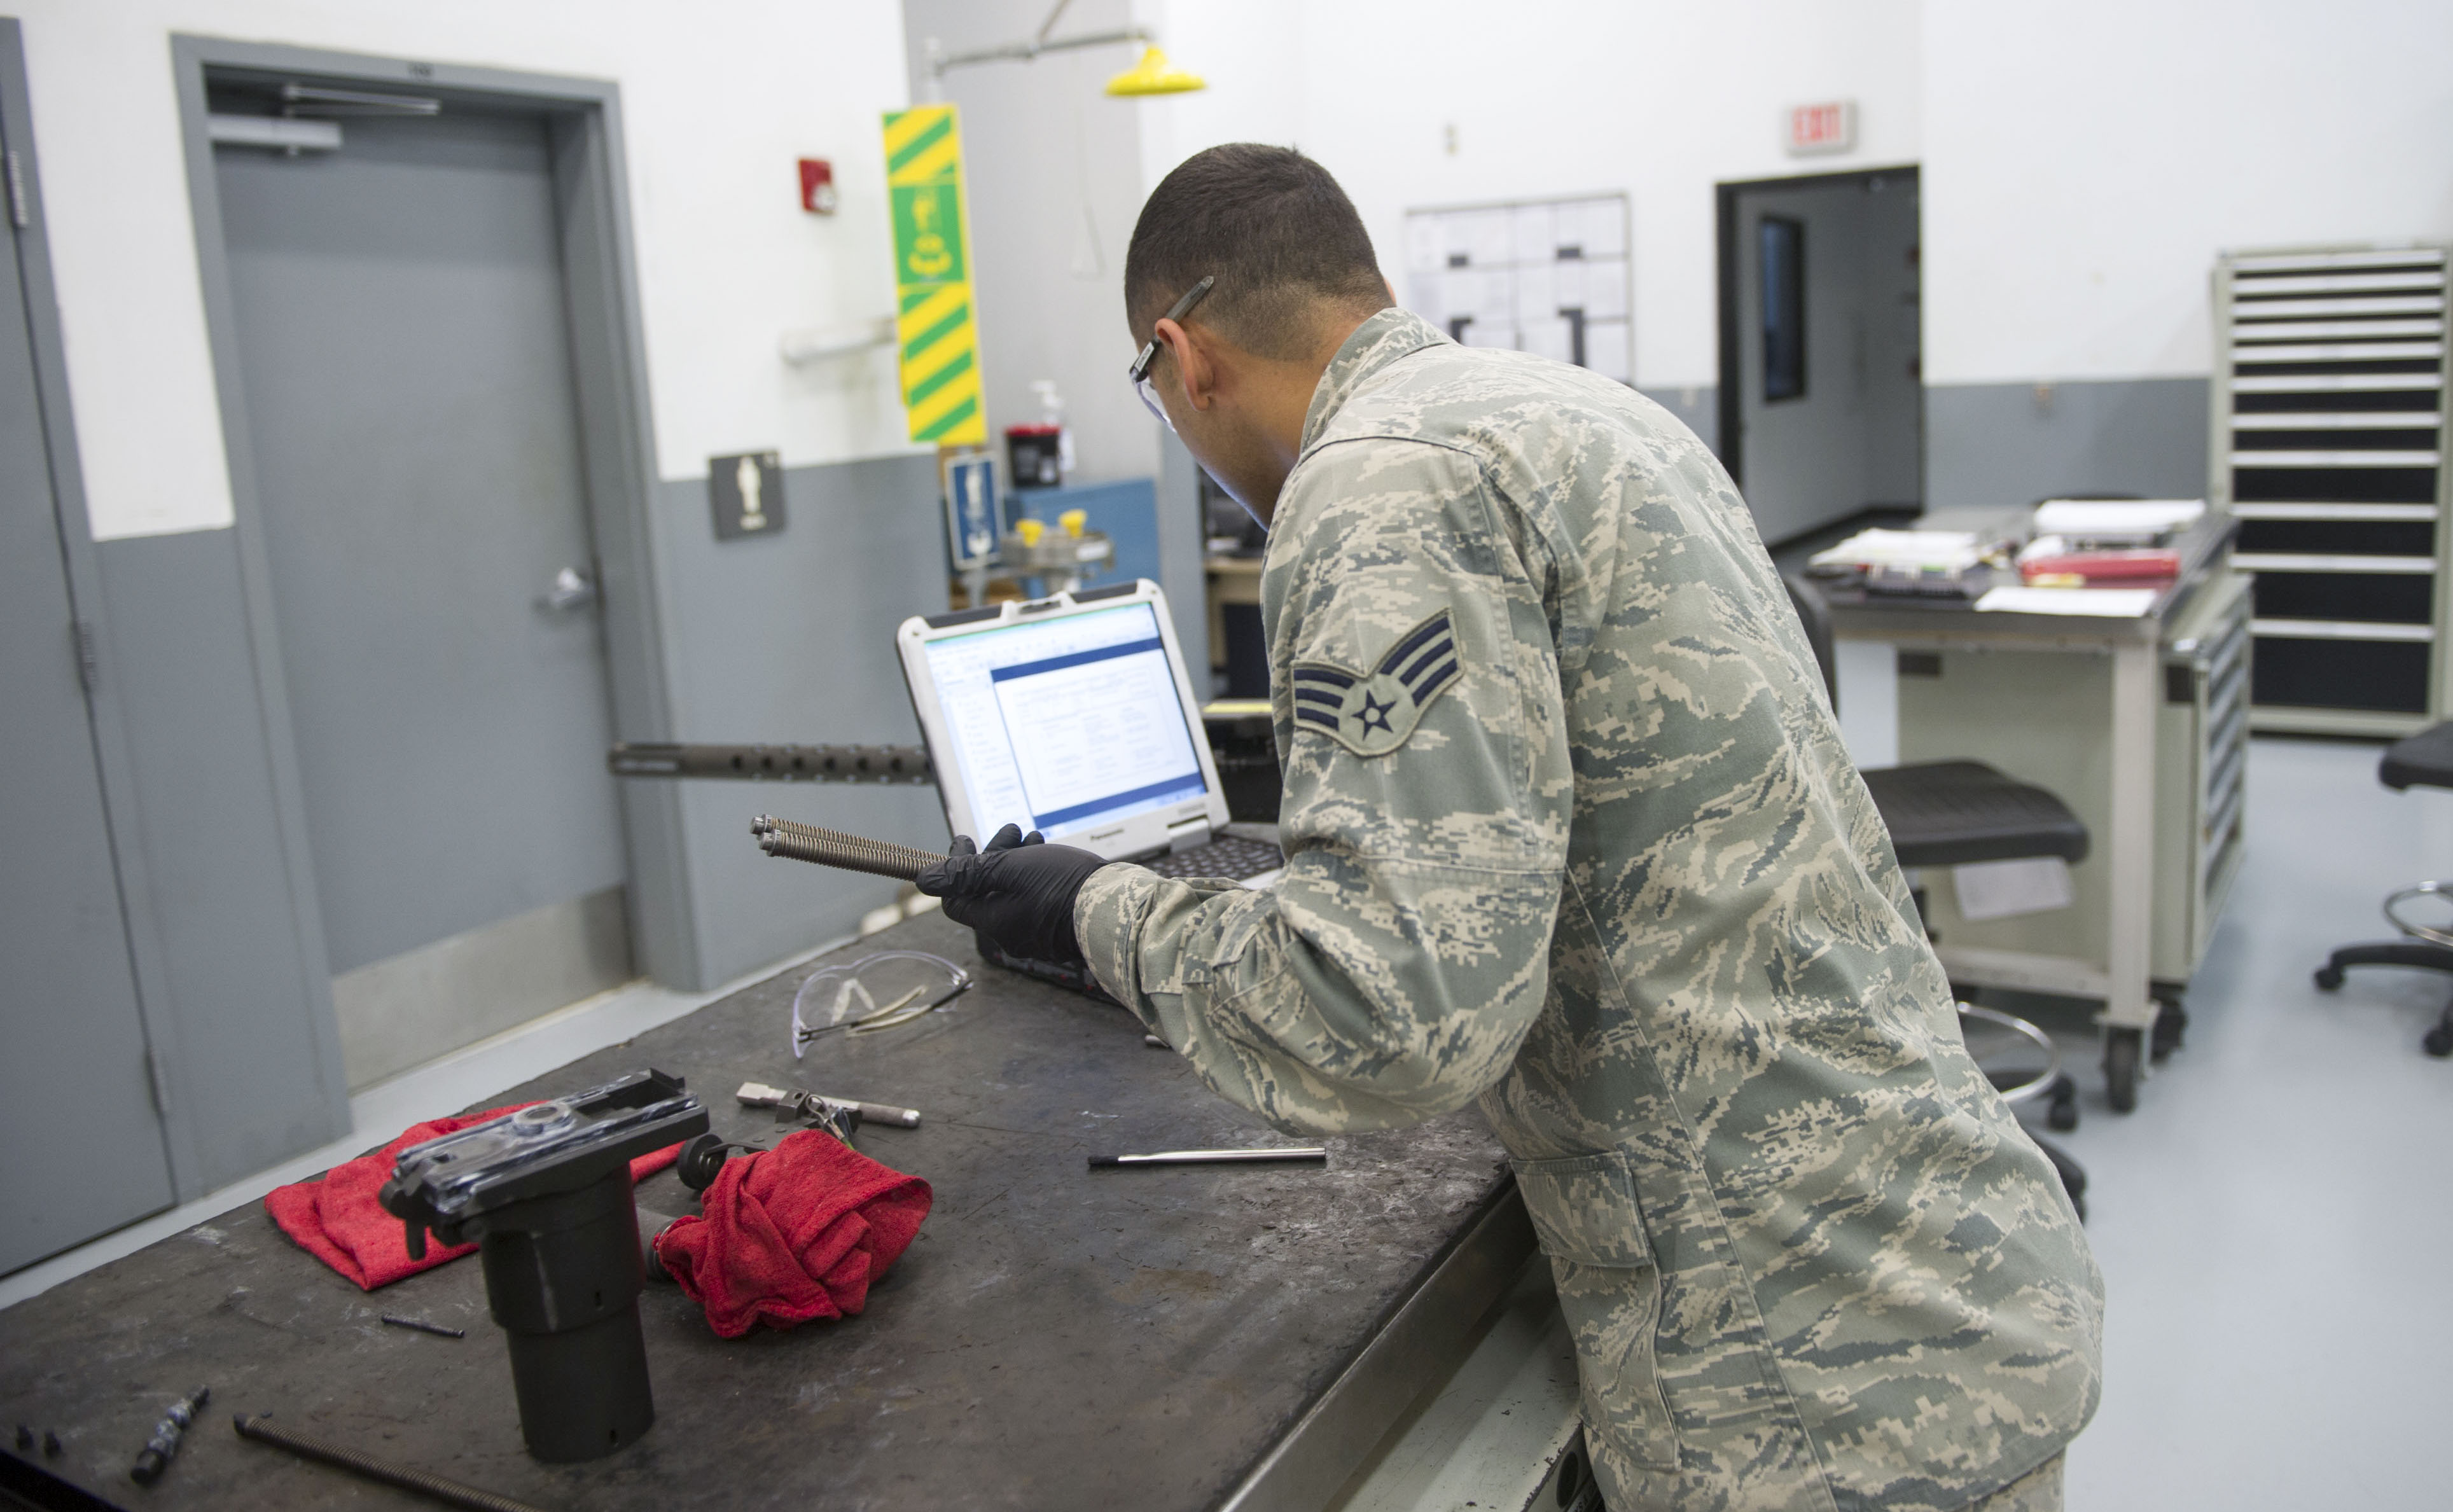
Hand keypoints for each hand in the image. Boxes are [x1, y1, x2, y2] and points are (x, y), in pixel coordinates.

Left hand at [916, 823, 1109, 964]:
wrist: (1116, 906)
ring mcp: (1037, 934)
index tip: (966, 840)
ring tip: (1031, 838)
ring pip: (1013, 893)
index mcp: (994, 922)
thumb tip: (924, 879)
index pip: (955, 900)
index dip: (955, 867)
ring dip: (1016, 861)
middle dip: (992, 856)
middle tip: (1009, 831)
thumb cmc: (1063, 886)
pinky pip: (1035, 900)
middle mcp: (1012, 934)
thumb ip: (966, 873)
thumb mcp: (1008, 868)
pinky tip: (1047, 855)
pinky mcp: (1059, 928)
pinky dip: (1034, 876)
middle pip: (986, 892)